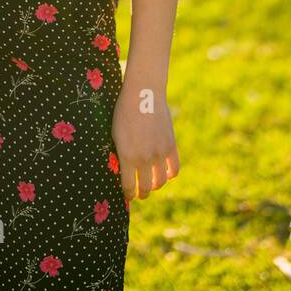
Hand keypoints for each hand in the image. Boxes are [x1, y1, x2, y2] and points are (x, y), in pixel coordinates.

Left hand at [112, 85, 179, 202]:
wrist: (143, 94)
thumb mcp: (115, 135)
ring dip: (156, 186)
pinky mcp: (171, 146)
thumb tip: (123, 172)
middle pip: (146, 188)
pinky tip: (165, 174)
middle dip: (142, 194)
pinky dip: (170, 175)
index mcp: (127, 157)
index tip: (128, 196)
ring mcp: (160, 153)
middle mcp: (144, 158)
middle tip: (140, 194)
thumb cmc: (123, 113)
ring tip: (152, 185)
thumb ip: (121, 155)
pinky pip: (174, 169)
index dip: (128, 195)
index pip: (129, 187)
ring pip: (161, 182)